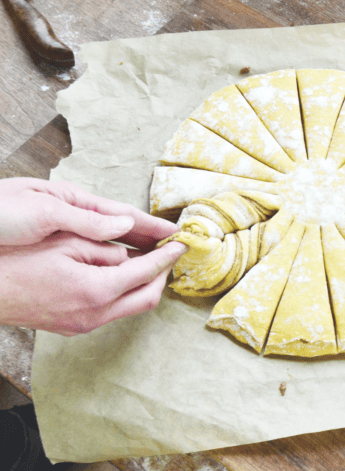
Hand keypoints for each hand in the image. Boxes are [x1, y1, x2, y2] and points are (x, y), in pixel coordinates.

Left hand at [0, 177, 176, 249]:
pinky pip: (89, 256)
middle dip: (147, 237)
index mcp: (73, 202)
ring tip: (154, 259)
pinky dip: (108, 262)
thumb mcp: (42, 211)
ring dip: (132, 250)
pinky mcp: (49, 248)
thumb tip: (125, 225)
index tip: (175, 233)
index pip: (122, 215)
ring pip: (106, 243)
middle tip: (174, 248)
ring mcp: (60, 231)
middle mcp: (71, 216)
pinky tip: (115, 270)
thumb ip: (86, 219)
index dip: (150, 225)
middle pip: (118, 228)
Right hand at [0, 234, 186, 334]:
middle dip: (163, 275)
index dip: (166, 257)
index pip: (146, 273)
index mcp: (96, 290)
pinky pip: (112, 311)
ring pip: (130, 307)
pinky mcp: (74, 328)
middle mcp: (95, 314)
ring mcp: (84, 325)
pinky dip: (124, 293)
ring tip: (148, 261)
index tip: (181, 245)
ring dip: (144, 285)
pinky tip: (120, 275)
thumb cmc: (18, 262)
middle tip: (168, 254)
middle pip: (147, 298)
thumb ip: (104, 248)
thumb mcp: (65, 242)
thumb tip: (128, 255)